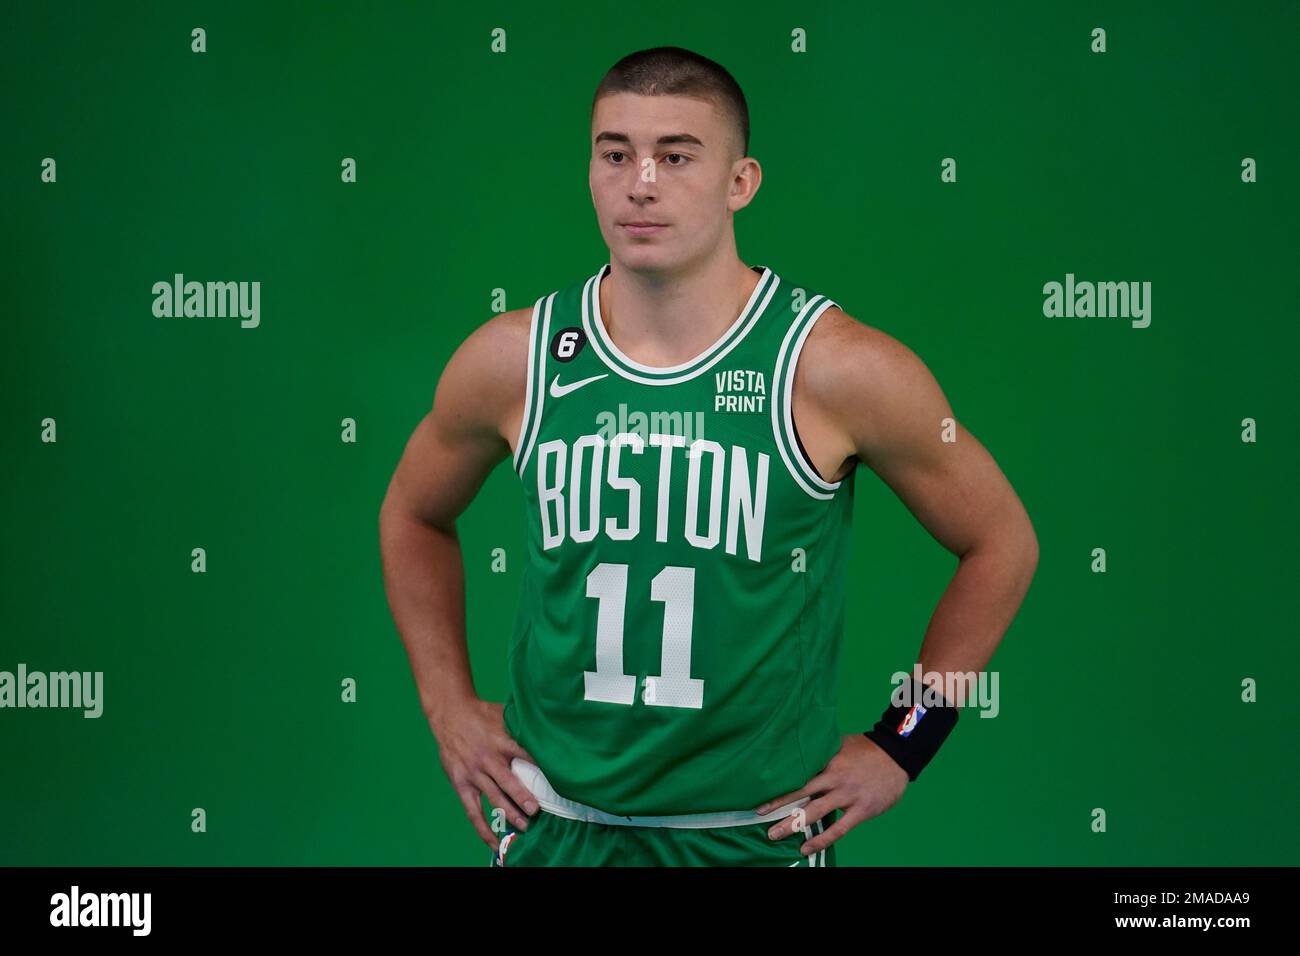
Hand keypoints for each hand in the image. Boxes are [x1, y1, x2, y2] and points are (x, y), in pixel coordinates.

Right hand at [429, 698, 540, 850]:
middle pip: (508, 782)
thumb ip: (522, 726)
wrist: (450, 714)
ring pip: (493, 798)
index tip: (556, 781)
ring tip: (525, 827)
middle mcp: (488, 759)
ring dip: (509, 814)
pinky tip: (494, 842)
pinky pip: (473, 811)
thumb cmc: (482, 714)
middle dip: (523, 798)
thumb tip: (549, 731)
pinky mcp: (461, 783)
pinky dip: (483, 828)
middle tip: (537, 811)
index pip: (526, 756)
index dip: (541, 769)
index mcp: (502, 741)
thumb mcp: (504, 714)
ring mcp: (474, 773)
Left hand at [754, 734, 908, 857]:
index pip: (798, 773)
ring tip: (774, 835)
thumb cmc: (867, 749)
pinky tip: (805, 848)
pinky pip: (838, 829)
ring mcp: (847, 795)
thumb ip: (822, 752)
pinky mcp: (861, 810)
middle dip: (779, 805)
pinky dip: (821, 840)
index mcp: (827, 761)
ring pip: (815, 812)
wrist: (897, 755)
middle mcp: (834, 778)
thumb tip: (800, 752)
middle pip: (801, 793)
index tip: (760, 790)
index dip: (780, 783)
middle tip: (759, 815)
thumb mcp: (840, 744)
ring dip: (793, 825)